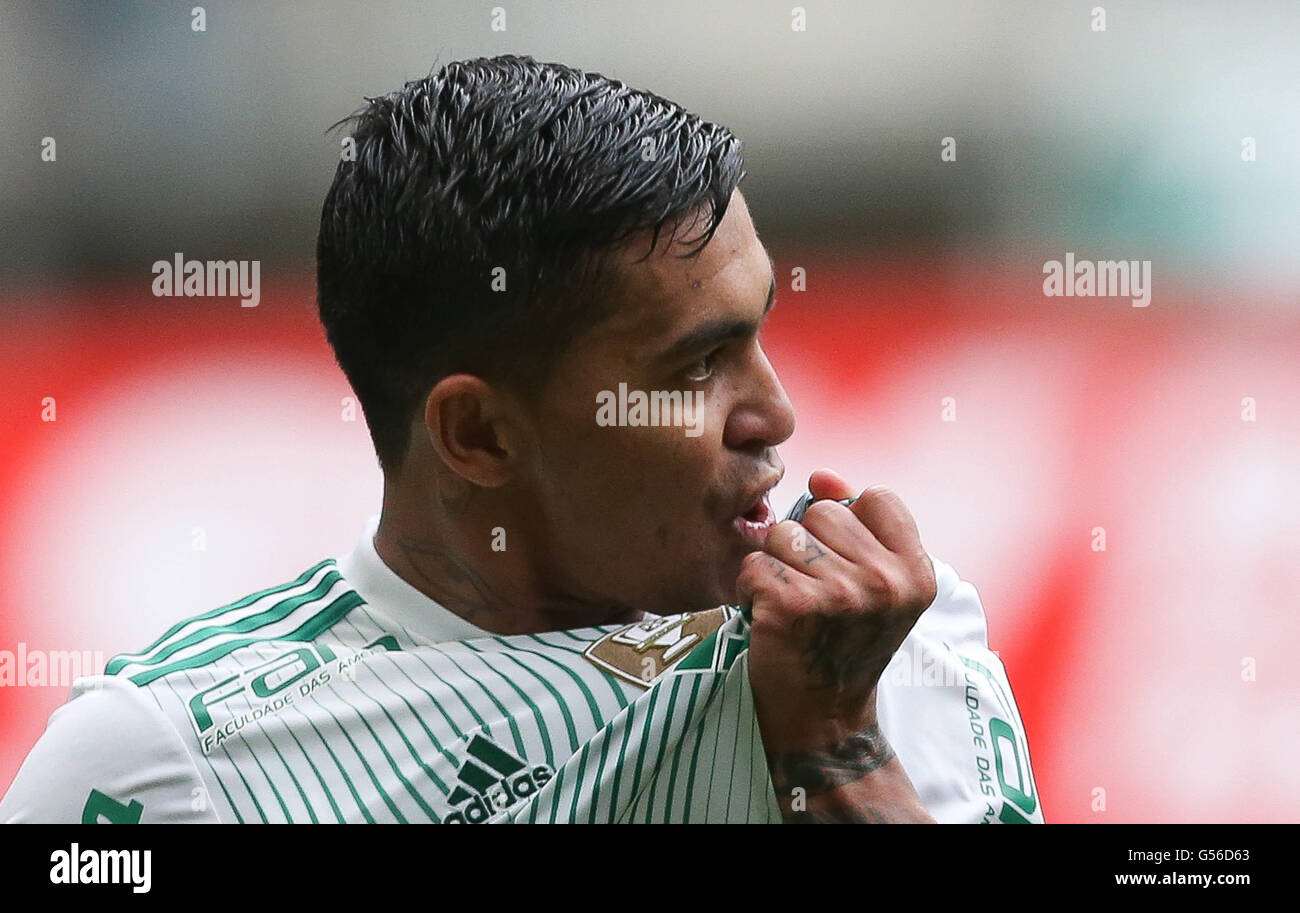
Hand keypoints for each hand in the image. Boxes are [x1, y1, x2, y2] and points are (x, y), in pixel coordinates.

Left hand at [740, 468, 937, 749]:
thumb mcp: (873, 584)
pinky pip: (755, 563)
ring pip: (784, 533)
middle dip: (808, 544)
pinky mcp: (793, 606)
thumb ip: (857, 523)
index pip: (876, 498)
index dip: (849, 524)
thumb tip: (823, 476)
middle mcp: (886, 582)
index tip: (843, 563)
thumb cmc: (842, 642)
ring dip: (777, 564)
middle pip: (822, 512)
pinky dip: (751, 587)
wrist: (822, 717)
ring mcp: (841, 595)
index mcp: (916, 573)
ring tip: (792, 603)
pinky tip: (768, 616)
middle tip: (815, 592)